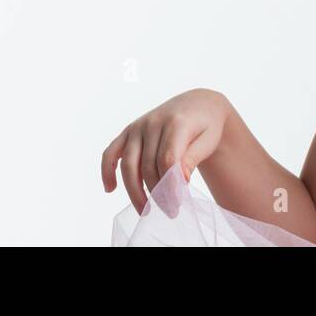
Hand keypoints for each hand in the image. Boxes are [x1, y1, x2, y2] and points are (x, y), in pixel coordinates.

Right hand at [101, 88, 228, 214]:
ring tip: (146, 210)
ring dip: (135, 191)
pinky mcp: (129, 130)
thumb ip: (193, 158)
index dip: (170, 185)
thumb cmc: (206, 126)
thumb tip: (180, 180)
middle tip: (169, 212)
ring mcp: (138, 126)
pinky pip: (111, 152)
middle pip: (148, 165)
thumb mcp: (209, 140)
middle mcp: (153, 122)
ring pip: (129, 164)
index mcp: (176, 122)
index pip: (168, 159)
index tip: (177, 205)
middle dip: (157, 193)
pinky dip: (107, 170)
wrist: (197, 104)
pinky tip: (110, 189)